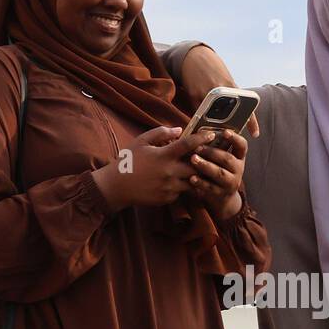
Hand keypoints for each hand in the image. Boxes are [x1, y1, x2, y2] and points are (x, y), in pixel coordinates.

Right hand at [92, 126, 216, 211]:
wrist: (117, 186)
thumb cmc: (129, 161)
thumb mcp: (141, 141)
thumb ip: (160, 133)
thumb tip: (179, 130)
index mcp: (163, 155)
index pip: (188, 145)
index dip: (202, 139)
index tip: (212, 135)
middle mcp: (169, 172)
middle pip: (197, 167)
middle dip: (205, 162)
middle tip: (210, 157)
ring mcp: (169, 187)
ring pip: (192, 182)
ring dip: (196, 176)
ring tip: (199, 170)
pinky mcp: (167, 198)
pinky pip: (182, 192)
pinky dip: (183, 186)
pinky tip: (181, 181)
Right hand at [179, 46, 259, 138]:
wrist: (194, 56)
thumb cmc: (212, 69)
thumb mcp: (225, 80)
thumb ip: (229, 96)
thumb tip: (232, 116)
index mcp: (233, 87)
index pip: (246, 108)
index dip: (252, 122)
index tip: (256, 134)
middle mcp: (222, 91)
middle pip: (227, 118)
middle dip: (227, 129)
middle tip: (227, 137)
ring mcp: (207, 93)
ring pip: (211, 119)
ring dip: (211, 128)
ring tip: (212, 134)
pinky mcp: (194, 95)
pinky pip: (198, 114)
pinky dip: (199, 120)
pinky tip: (198, 125)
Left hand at [186, 129, 246, 220]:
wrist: (223, 199)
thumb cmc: (218, 171)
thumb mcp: (221, 160)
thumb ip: (216, 147)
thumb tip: (201, 130)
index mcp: (239, 158)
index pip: (242, 146)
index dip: (235, 138)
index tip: (225, 132)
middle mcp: (238, 170)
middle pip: (227, 159)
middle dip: (212, 152)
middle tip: (197, 147)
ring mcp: (231, 183)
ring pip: (219, 173)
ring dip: (206, 165)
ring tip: (193, 159)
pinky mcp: (221, 194)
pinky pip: (211, 188)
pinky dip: (201, 182)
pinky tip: (191, 178)